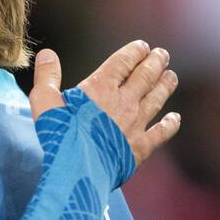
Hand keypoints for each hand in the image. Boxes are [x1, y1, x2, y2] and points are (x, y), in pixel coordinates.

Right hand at [30, 41, 180, 167]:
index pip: (123, 62)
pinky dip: (170, 124)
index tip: (142, 46)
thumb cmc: (58, 137)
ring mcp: (135, 124)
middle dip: (155, 62)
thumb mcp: (44, 103)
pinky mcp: (140, 147)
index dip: (134, 51)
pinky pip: (161, 132)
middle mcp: (123, 102)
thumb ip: (47, 77)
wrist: (76, 172)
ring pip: (157, 99)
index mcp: (100, 88)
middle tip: (162, 54)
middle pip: (145, 76)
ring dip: (165, 85)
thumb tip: (46, 53)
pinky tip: (175, 119)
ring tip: (171, 76)